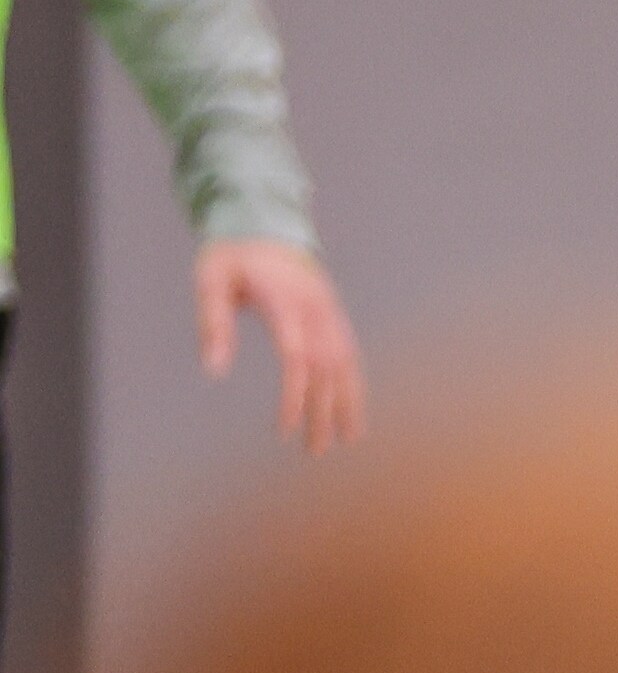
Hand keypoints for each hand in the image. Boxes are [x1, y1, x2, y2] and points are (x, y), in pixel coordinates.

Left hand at [195, 238, 367, 453]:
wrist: (263, 220)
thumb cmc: (231, 255)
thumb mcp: (210, 282)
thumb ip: (213, 324)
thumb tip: (214, 371)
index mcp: (287, 301)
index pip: (296, 357)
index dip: (294, 395)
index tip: (285, 430)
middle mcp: (316, 307)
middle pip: (325, 366)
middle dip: (324, 410)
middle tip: (316, 451)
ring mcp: (328, 308)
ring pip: (345, 360)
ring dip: (347, 400)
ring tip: (349, 437)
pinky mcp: (330, 311)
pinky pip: (348, 349)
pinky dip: (351, 379)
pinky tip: (351, 402)